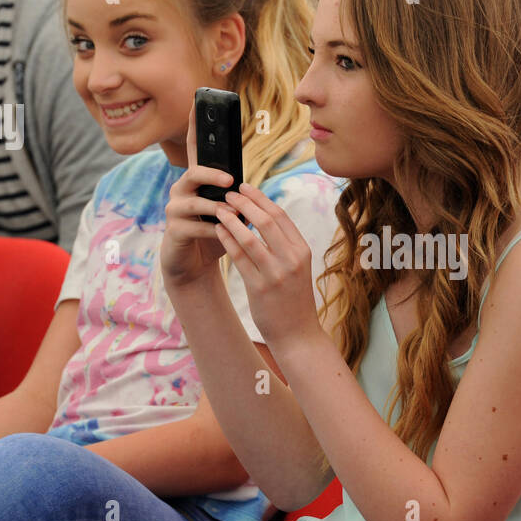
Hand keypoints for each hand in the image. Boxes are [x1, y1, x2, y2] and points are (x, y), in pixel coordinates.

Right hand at [160, 102, 236, 288]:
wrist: (195, 265)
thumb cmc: (215, 233)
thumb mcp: (228, 212)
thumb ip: (233, 196)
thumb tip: (246, 187)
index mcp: (196, 181)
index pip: (194, 148)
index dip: (195, 126)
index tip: (197, 102)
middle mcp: (181, 189)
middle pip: (193, 172)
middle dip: (212, 175)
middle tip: (230, 181)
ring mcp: (175, 209)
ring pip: (195, 201)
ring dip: (217, 208)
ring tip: (232, 213)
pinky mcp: (174, 230)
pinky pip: (196, 226)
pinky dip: (213, 230)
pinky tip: (223, 235)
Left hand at [213, 183, 321, 349]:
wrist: (297, 334)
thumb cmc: (293, 299)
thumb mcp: (297, 268)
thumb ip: (284, 245)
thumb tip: (261, 217)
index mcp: (302, 250)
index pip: (280, 215)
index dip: (260, 198)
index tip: (244, 187)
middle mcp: (292, 259)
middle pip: (266, 221)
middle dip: (244, 203)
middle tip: (228, 193)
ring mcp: (276, 274)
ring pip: (249, 237)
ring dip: (231, 219)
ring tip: (218, 209)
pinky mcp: (259, 288)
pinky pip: (239, 258)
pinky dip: (227, 240)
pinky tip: (217, 231)